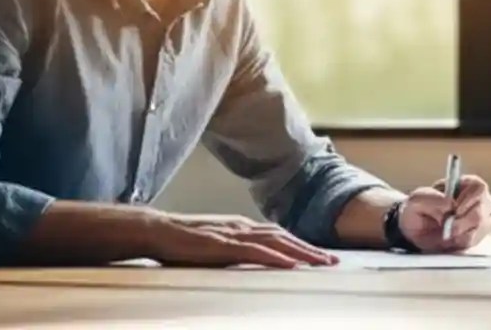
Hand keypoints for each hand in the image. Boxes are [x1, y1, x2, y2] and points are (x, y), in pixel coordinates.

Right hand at [140, 213, 338, 268]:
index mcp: (242, 226)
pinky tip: (288, 264)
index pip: (279, 235)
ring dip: (300, 253)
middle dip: (310, 249)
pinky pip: (254, 251)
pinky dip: (274, 257)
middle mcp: (243, 226)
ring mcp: (233, 234)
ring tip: (320, 263)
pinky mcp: (222, 244)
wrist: (157, 230)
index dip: (302, 245)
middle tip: (333, 261)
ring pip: (275, 242)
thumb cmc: (183, 241)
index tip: (321, 256)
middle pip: (284, 237)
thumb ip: (236, 249)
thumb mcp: (216, 244)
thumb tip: (255, 260)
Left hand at [399, 175, 490, 252]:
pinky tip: (449, 238)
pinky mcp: (477, 236)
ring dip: (460, 232)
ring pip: (480, 227)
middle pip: (483, 209)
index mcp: (465, 184)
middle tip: (448, 226)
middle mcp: (478, 201)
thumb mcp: (416, 199)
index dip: (470, 198)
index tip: (456, 209)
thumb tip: (450, 204)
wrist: (415, 230)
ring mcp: (480, 219)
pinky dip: (459, 241)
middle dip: (464, 220)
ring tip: (445, 231)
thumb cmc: (418, 209)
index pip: (479, 187)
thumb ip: (431, 197)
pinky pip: (474, 241)